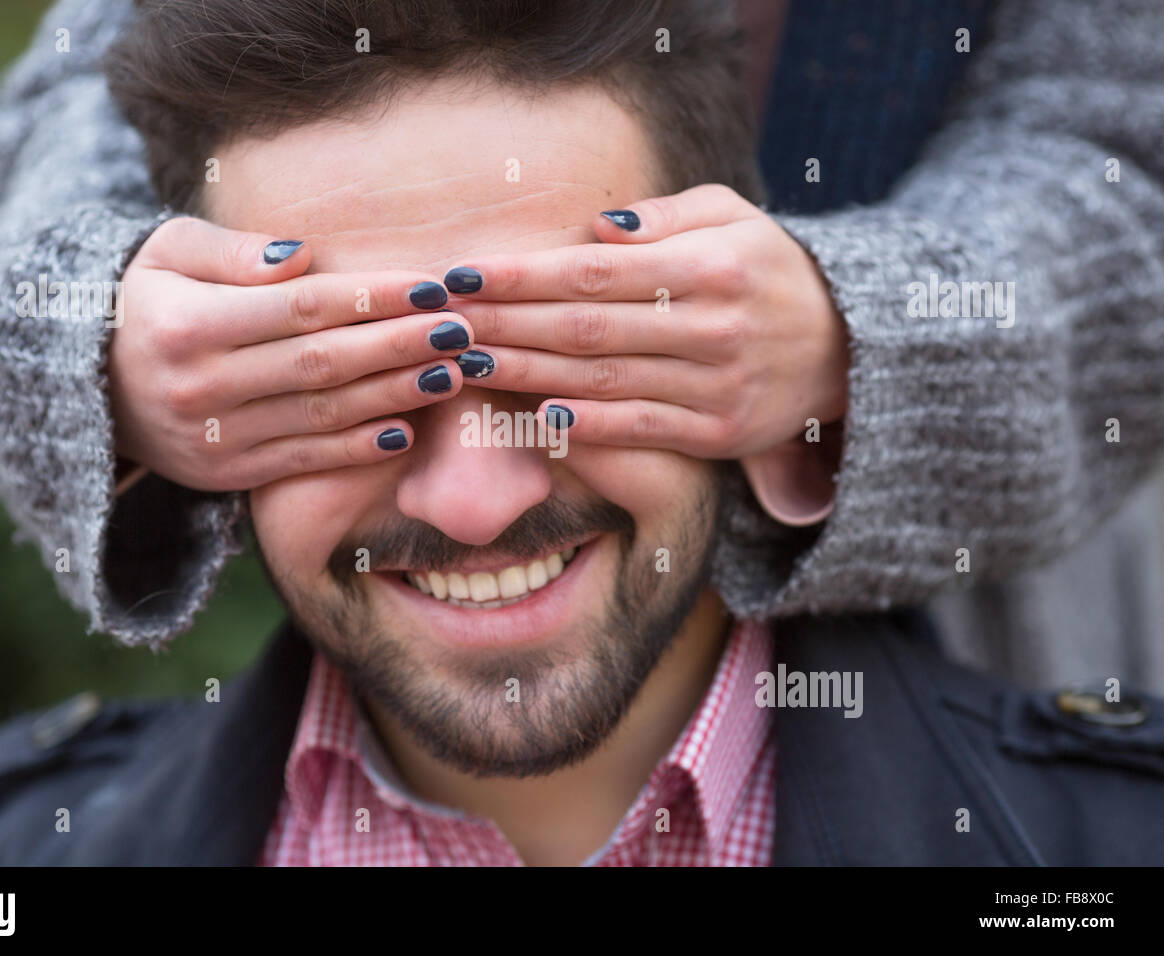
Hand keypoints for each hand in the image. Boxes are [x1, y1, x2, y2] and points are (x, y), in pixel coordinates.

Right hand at [109, 216, 471, 490]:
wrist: (86, 385)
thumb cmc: (144, 301)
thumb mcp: (166, 253)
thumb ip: (231, 251)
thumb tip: (300, 257)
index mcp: (189, 324)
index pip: (303, 308)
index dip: (374, 298)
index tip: (434, 286)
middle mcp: (202, 385)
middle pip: (323, 363)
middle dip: (401, 345)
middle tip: (463, 330)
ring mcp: (216, 437)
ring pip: (322, 414)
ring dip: (395, 394)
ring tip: (453, 373)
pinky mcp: (228, 474)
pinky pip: (304, 459)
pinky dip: (358, 447)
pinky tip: (408, 428)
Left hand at [443, 183, 848, 461]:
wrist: (849, 345)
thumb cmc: (770, 269)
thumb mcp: (734, 217)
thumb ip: (666, 216)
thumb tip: (595, 227)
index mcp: (711, 266)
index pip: (594, 272)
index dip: (522, 275)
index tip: (463, 274)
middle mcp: (712, 327)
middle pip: (586, 327)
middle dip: (505, 323)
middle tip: (443, 322)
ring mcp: (715, 385)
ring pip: (602, 379)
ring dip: (525, 373)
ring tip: (466, 362)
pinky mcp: (717, 432)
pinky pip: (638, 428)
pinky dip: (584, 423)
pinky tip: (531, 413)